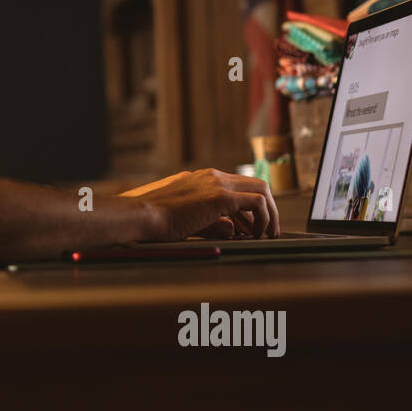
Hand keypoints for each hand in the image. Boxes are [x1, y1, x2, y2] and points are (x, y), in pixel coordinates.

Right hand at [121, 168, 280, 240]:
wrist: (141, 215)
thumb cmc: (154, 221)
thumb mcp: (187, 220)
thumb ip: (211, 223)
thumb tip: (231, 229)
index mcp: (201, 179)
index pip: (236, 187)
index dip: (249, 208)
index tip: (252, 228)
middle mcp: (212, 176)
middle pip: (254, 184)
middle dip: (267, 207)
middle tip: (269, 230)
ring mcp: (217, 183)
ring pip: (261, 189)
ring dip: (270, 213)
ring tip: (268, 234)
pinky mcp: (221, 196)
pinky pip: (258, 203)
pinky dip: (264, 218)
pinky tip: (258, 234)